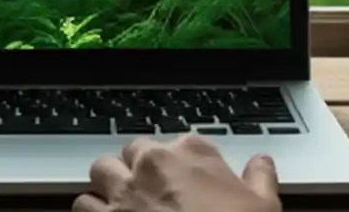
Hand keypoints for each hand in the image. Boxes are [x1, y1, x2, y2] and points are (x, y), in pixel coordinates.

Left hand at [73, 135, 280, 211]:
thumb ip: (260, 179)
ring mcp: (125, 190)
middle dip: (139, 169)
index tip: (185, 181)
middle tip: (151, 192)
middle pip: (132, 152)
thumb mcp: (264, 207)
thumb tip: (261, 163)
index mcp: (191, 153)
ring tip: (121, 203)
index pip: (176, 144)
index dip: (179, 164)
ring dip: (109, 186)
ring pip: (102, 172)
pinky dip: (92, 211)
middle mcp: (152, 164)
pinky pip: (84, 204)